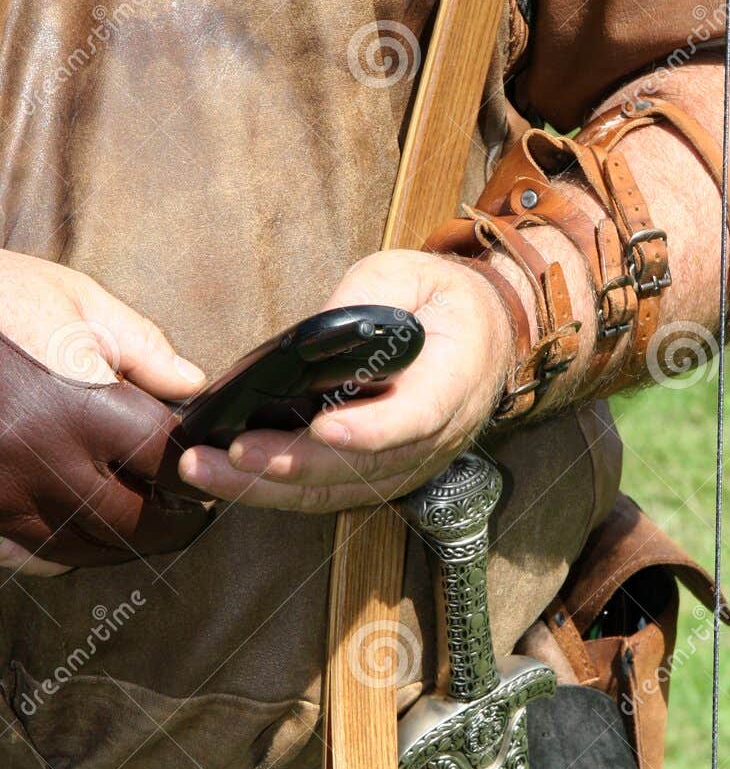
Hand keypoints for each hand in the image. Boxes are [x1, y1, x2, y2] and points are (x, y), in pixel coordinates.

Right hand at [0, 251, 206, 574]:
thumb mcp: (73, 300)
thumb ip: (141, 347)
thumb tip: (193, 384)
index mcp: (80, 406)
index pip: (166, 462)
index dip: (194, 471)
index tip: (204, 471)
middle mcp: (42, 460)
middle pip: (132, 524)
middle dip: (169, 525)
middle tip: (186, 518)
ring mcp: (2, 492)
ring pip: (81, 551)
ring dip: (119, 545)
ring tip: (140, 527)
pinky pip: (27, 555)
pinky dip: (59, 553)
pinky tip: (75, 530)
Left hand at [178, 251, 513, 509]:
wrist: (483, 334)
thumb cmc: (436, 299)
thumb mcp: (403, 275)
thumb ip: (360, 302)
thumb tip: (303, 343)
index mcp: (455, 375)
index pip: (418, 415)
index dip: (373, 429)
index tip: (325, 428)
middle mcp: (439, 434)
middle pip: (365, 466)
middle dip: (294, 464)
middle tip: (230, 455)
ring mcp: (413, 463)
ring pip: (341, 491)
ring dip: (270, 488)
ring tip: (207, 472)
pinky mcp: (385, 475)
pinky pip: (331, 494)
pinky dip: (276, 491)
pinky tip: (226, 479)